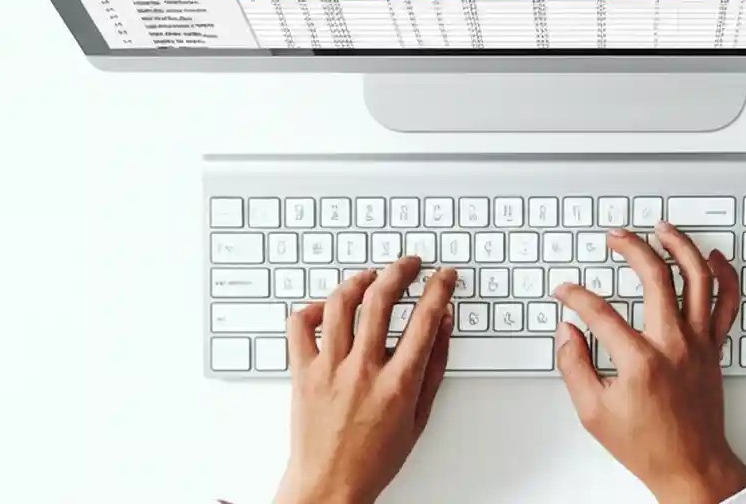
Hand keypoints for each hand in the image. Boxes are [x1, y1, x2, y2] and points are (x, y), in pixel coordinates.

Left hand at [275, 257, 455, 503]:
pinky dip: (314, 308)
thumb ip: (434, 366)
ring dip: (361, 280)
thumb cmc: (374, 459)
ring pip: (342, 304)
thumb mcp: (419, 417)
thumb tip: (443, 325)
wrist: (329, 487)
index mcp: (397, 384)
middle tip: (410, 264)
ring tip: (372, 276)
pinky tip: (330, 308)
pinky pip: (300, 326)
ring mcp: (329, 369)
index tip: (444, 277)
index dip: (439, 289)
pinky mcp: (302, 373)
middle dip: (401, 271)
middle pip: (382, 300)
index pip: (424, 320)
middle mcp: (362, 371)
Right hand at [553, 222, 745, 503]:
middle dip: (630, 247)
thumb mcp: (593, 412)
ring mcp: (699, 342)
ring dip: (680, 246)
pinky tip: (712, 257)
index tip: (566, 291)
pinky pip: (727, 302)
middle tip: (614, 237)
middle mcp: (674, 344)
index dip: (576, 296)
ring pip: (698, 278)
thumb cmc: (647, 445)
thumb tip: (567, 332)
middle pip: (655, 276)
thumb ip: (574, 366)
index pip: (600, 311)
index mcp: (640, 361)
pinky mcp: (714, 347)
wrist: (691, 465)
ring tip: (662, 228)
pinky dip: (724, 275)